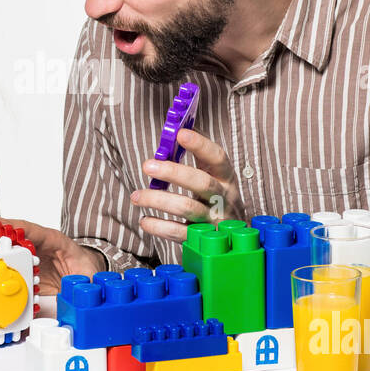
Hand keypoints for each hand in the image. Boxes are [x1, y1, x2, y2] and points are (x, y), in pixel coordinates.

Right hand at [0, 217, 104, 293]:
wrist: (83, 276)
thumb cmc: (86, 269)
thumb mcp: (89, 275)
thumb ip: (85, 281)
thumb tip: (80, 288)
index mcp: (52, 240)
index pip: (29, 229)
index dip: (9, 225)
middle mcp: (35, 245)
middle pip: (9, 235)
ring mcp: (26, 255)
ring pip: (3, 247)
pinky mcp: (21, 267)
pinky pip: (3, 263)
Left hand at [130, 128, 241, 242]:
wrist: (233, 238)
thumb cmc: (215, 199)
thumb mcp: (214, 177)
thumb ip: (198, 156)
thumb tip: (176, 131)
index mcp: (226, 178)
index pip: (217, 158)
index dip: (201, 145)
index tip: (181, 133)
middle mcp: (223, 199)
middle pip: (202, 183)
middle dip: (174, 172)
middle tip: (147, 165)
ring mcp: (214, 220)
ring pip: (187, 208)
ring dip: (159, 200)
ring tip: (136, 196)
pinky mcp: (202, 240)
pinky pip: (179, 232)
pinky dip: (159, 227)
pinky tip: (145, 220)